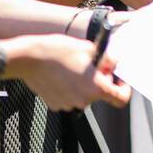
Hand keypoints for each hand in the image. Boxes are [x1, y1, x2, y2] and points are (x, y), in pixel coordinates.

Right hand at [15, 34, 130, 109]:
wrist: (29, 58)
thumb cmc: (58, 51)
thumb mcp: (88, 48)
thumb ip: (107, 59)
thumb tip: (113, 63)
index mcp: (96, 88)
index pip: (121, 98)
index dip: (123, 88)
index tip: (119, 79)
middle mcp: (84, 101)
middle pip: (100, 93)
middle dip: (100, 79)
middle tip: (92, 63)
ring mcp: (69, 104)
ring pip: (84, 94)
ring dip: (83, 83)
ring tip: (72, 66)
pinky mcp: (56, 104)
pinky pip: (69, 96)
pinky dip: (69, 87)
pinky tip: (61, 73)